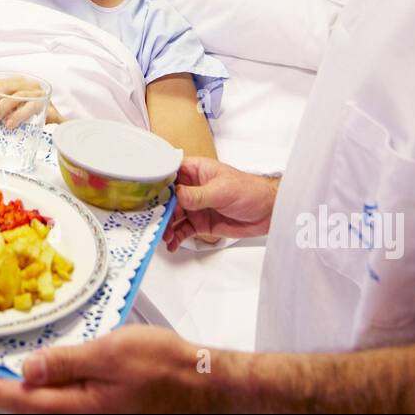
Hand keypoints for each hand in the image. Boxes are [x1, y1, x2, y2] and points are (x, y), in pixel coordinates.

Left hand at [0, 76, 62, 126]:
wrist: (57, 121)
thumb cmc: (31, 113)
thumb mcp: (12, 108)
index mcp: (15, 82)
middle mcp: (26, 84)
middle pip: (2, 87)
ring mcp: (37, 93)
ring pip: (17, 95)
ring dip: (2, 108)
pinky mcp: (47, 105)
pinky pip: (31, 107)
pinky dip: (18, 116)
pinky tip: (9, 124)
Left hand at [0, 326, 221, 412]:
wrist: (203, 384)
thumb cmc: (165, 367)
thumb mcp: (111, 352)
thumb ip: (66, 362)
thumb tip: (27, 368)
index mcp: (80, 407)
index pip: (22, 401)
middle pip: (32, 410)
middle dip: (5, 393)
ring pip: (49, 410)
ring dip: (28, 394)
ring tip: (11, 374)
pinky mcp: (106, 414)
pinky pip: (68, 407)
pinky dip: (51, 394)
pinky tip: (51, 377)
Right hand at [163, 157, 277, 250]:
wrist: (268, 211)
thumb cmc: (249, 191)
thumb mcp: (222, 190)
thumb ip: (198, 195)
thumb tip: (177, 195)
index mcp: (196, 171)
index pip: (169, 173)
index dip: (157, 182)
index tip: (146, 194)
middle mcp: (191, 188)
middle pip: (167, 197)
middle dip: (159, 209)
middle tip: (154, 221)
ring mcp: (195, 206)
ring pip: (172, 216)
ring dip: (166, 226)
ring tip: (164, 235)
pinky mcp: (200, 223)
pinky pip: (182, 230)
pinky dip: (175, 237)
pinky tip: (172, 244)